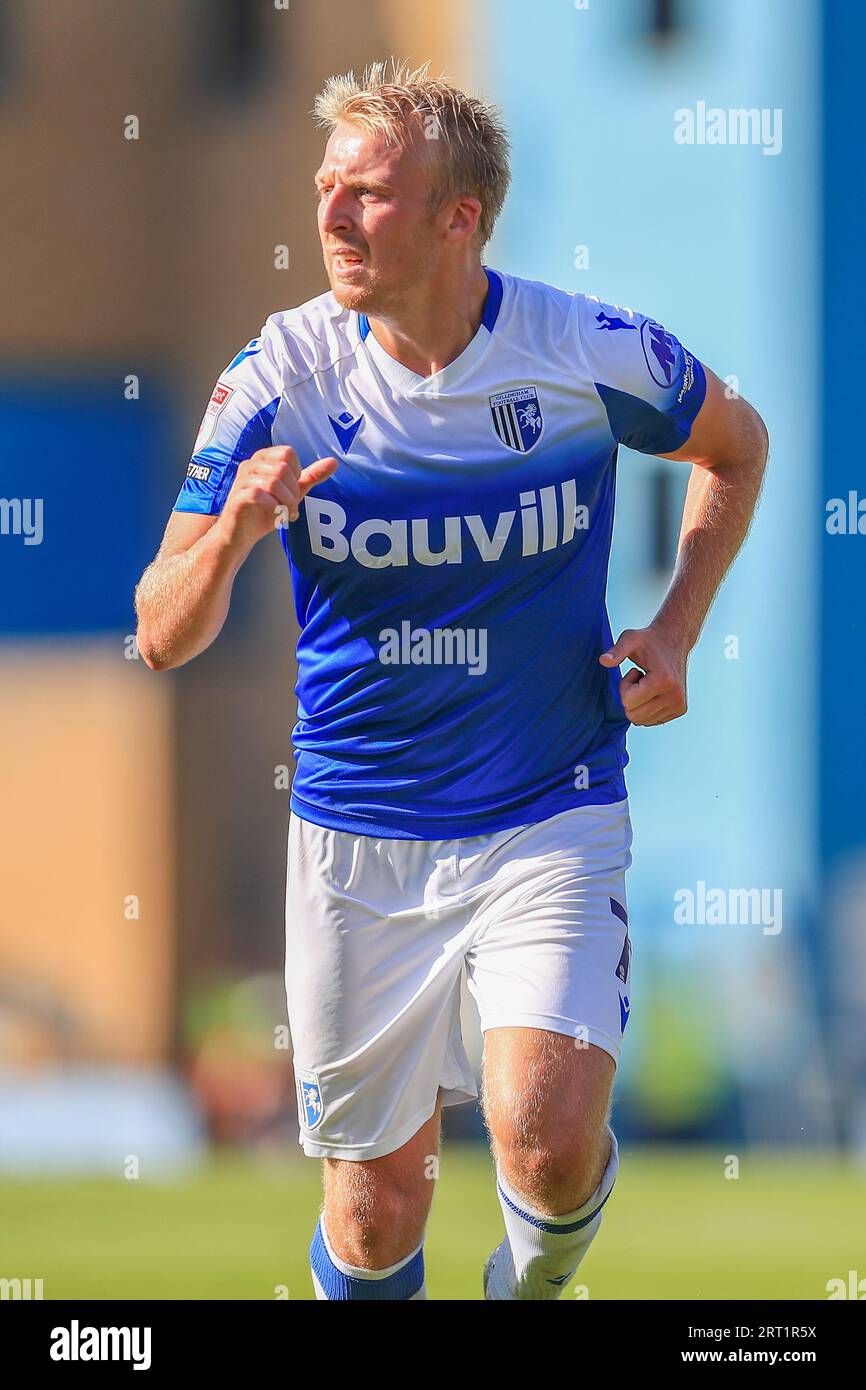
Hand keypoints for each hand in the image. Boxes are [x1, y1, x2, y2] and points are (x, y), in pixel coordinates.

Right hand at [219, 446, 337, 550]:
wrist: (239, 535)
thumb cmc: (263, 512)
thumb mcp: (291, 493)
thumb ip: (310, 477)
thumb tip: (333, 462)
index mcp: (262, 459)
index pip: (288, 453)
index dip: (297, 474)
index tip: (293, 492)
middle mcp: (250, 465)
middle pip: (282, 467)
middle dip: (293, 491)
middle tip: (291, 508)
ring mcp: (241, 480)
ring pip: (273, 481)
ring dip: (286, 501)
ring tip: (285, 514)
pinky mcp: (236, 497)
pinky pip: (258, 494)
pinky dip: (273, 507)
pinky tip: (275, 516)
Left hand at [599, 625, 688, 726]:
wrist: (675, 640)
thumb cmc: (650, 640)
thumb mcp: (631, 638)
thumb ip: (617, 651)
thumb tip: (603, 661)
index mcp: (663, 681)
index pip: (628, 702)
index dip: (625, 686)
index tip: (634, 671)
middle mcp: (675, 696)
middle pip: (634, 715)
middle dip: (630, 697)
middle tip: (639, 678)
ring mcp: (679, 704)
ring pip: (642, 720)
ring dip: (639, 703)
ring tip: (647, 682)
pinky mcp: (680, 709)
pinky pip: (651, 720)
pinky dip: (647, 708)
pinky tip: (654, 689)